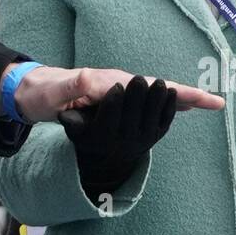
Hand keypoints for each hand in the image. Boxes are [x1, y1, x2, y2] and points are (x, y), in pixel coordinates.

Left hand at [12, 65, 224, 121]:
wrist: (33, 88)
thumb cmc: (44, 91)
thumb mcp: (56, 90)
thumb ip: (75, 85)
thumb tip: (96, 81)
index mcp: (109, 82)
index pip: (147, 86)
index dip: (172, 92)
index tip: (197, 97)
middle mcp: (117, 82)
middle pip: (159, 88)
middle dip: (186, 95)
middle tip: (216, 103)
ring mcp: (117, 89)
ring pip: (156, 93)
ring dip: (181, 98)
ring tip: (208, 103)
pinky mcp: (114, 97)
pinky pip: (146, 101)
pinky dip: (164, 103)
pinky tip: (177, 107)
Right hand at [58, 77, 179, 203]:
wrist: (107, 156)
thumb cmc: (87, 132)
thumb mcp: (74, 126)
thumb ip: (71, 118)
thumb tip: (63, 113)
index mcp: (102, 137)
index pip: (109, 117)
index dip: (113, 101)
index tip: (116, 85)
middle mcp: (123, 143)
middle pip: (132, 116)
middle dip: (136, 97)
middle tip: (138, 79)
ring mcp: (142, 142)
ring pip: (151, 119)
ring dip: (156, 100)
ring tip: (159, 83)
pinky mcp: (155, 137)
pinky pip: (164, 122)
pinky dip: (169, 107)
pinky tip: (171, 91)